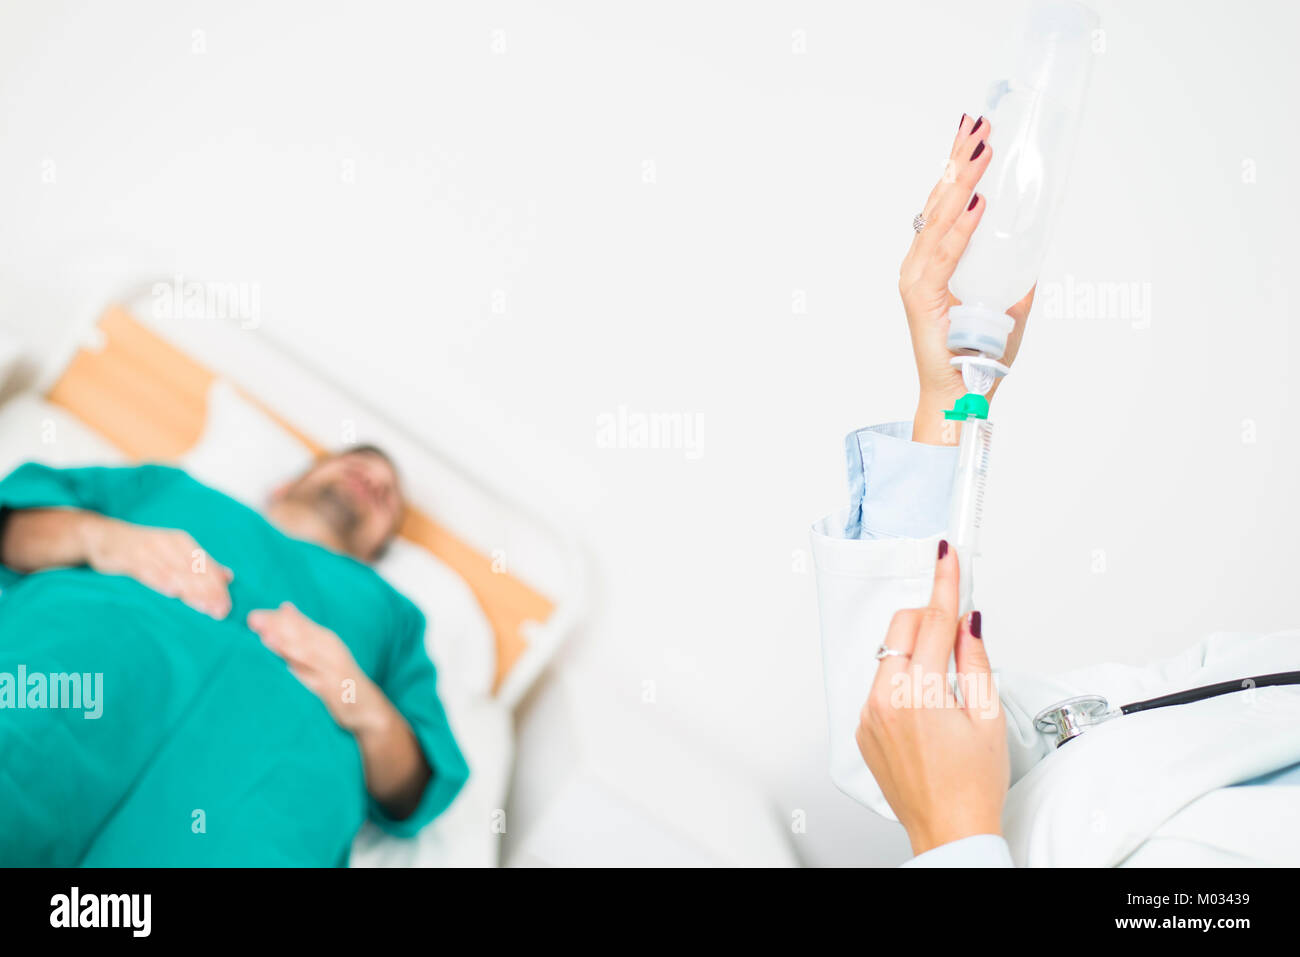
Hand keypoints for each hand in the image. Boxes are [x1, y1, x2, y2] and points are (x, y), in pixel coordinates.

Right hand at [83, 515, 232, 618]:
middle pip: (194, 571)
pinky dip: (160, 580)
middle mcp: (170, 544)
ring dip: (190, 591)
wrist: (103, 536)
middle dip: (208, 592)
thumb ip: (200, 564)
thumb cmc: (144, 550)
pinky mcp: (130, 557)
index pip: (206, 566)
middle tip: (219, 612)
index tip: (226, 607)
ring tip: (203, 608)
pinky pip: (147, 570)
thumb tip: (228, 576)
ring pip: (175, 572)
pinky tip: (171, 592)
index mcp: (183, 543)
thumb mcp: (174, 553)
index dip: (217, 587)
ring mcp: (150, 549)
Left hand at [249, 601, 430, 817]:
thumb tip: (285, 606)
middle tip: (253, 619)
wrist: (368, 707)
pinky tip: (286, 668)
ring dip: (287, 645)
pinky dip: (301, 672)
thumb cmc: (339, 676)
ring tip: (265, 637)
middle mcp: (330, 650)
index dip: (277, 618)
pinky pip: (316, 679)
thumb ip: (304, 629)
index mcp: (326, 639)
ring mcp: (332, 669)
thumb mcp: (323, 648)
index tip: (254, 614)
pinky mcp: (334, 689)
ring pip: (307, 654)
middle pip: (301, 635)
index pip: (299, 624)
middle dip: (278, 627)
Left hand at [855, 540, 1008, 855]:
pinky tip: (926, 712)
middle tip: (956, 638)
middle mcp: (884, 699)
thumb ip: (976, 661)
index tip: (946, 553)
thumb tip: (969, 622)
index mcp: (918, 693)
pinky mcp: (862, 728)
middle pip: (901, 628)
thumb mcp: (988, 719)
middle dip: (928, 621)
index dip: (944, 582)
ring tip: (944, 691)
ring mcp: (868, 714)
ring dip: (915, 654)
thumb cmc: (972, 786)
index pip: (934, 620)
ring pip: (889, 655)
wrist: (948, 832)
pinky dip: (901, 682)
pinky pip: (880, 684)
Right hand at [899, 114, 1035, 443]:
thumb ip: (1017, 272)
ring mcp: (916, 279)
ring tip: (981, 149)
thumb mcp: (1009, 301)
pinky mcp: (920, 297)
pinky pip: (944, 254)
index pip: (944, 201)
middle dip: (960, 159)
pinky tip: (976, 202)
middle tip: (980, 123)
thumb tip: (1038, 241)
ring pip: (939, 218)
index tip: (972, 129)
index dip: (957, 163)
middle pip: (938, 199)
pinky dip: (960, 227)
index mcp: (934, 260)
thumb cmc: (978, 352)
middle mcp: (919, 264)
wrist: (960, 393)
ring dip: (962, 180)